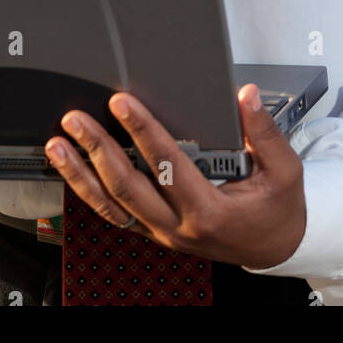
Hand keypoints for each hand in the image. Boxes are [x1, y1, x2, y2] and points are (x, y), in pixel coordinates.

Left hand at [45, 84, 305, 269]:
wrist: (274, 246)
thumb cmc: (277, 210)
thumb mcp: (285, 170)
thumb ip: (264, 132)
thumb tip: (246, 95)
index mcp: (209, 210)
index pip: (168, 165)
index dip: (142, 131)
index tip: (122, 104)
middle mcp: (178, 226)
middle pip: (128, 187)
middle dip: (98, 150)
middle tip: (77, 120)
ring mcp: (162, 233)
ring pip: (111, 206)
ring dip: (81, 174)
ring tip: (58, 146)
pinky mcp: (154, 232)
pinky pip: (115, 215)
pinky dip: (90, 192)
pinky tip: (73, 171)